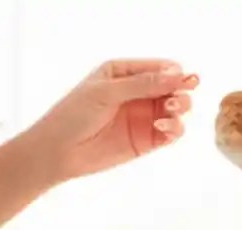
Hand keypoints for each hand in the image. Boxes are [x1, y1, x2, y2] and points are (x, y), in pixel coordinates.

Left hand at [25, 59, 197, 182]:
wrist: (59, 152)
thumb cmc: (74, 115)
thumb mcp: (106, 92)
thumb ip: (142, 84)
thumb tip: (178, 74)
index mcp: (124, 72)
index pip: (160, 67)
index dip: (174, 72)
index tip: (182, 79)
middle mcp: (138, 92)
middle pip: (173, 87)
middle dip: (181, 90)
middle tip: (175, 99)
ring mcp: (144, 116)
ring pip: (177, 108)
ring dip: (181, 108)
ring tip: (170, 111)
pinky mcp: (147, 140)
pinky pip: (171, 131)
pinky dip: (175, 128)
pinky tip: (163, 128)